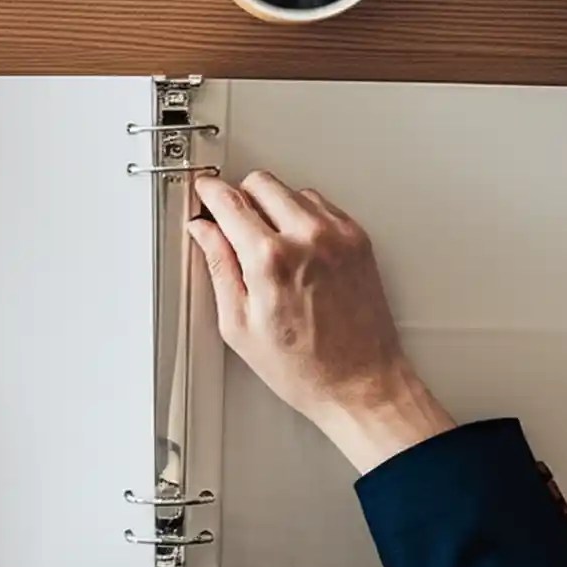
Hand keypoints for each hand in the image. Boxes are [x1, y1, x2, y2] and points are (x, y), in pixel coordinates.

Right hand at [188, 171, 454, 473]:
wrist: (361, 383)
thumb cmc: (304, 367)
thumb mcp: (239, 325)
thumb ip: (219, 267)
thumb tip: (205, 233)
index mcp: (270, 260)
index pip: (230, 201)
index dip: (210, 192)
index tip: (204, 192)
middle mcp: (307, 238)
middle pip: (261, 183)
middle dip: (240, 197)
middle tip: (232, 222)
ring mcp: (338, 236)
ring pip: (292, 190)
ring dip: (273, 205)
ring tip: (267, 242)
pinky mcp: (358, 240)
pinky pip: (322, 206)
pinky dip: (303, 215)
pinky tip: (295, 247)